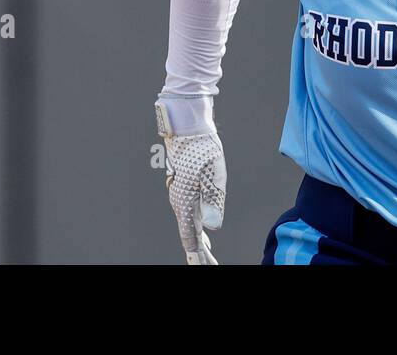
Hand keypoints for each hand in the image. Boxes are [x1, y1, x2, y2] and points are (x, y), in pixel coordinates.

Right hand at [156, 101, 226, 263]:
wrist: (188, 129)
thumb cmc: (203, 149)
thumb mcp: (215, 175)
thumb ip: (214, 202)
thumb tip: (212, 228)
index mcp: (185, 203)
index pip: (190, 238)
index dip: (199, 257)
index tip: (207, 267)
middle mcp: (180, 203)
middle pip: (189, 237)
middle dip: (200, 255)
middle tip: (210, 267)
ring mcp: (182, 198)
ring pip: (189, 227)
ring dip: (198, 245)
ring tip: (207, 258)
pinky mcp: (186, 191)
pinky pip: (191, 217)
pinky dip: (198, 231)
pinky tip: (204, 235)